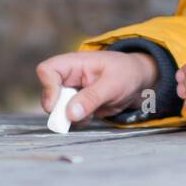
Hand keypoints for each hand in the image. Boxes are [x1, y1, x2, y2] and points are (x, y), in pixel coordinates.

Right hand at [36, 50, 157, 126]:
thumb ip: (91, 98)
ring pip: (57, 109)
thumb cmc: (127, 73)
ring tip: (92, 113)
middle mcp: (69, 77)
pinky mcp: (78, 104)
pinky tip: (93, 115)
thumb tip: (70, 114)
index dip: (48, 88)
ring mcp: (72, 92)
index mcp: (75, 63)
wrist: (139, 80)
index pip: (47, 70)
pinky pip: (69, 117)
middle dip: (60, 109)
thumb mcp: (113, 84)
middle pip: (48, 94)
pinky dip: (78, 121)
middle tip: (77, 115)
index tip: (57, 105)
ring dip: (70, 117)